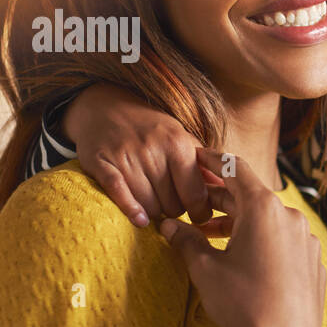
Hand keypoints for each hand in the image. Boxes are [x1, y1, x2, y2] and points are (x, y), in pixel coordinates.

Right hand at [64, 84, 213, 225]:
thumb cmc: (150, 128)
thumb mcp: (180, 138)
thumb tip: (225, 189)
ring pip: (148, 206)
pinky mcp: (101, 163)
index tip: (199, 217)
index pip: (195, 193)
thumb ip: (203, 164)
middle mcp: (152, 149)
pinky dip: (131, 210)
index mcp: (177, 143)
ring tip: (155, 203)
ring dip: (153, 212)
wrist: (105, 107)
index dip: (200, 211)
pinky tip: (139, 219)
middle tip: (172, 205)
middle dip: (175, 211)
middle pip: (172, 205)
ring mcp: (125, 157)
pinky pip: (119, 195)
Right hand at [159, 149, 325, 326]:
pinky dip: (263, 244)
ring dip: (240, 224)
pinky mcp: (314, 265)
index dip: (212, 162)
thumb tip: (168, 227)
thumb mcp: (206, 269)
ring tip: (210, 236)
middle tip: (193, 203)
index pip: (234, 170)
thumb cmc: (242, 302)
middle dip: (220, 200)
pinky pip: (285, 244)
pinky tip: (244, 260)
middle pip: (251, 198)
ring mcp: (307, 242)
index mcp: (264, 208)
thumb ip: (187, 241)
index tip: (196, 157)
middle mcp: (291, 218)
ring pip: (269, 222)